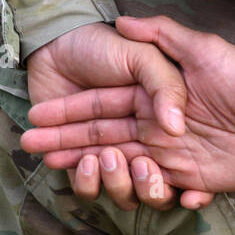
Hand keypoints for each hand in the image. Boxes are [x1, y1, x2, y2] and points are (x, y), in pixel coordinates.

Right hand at [20, 16, 234, 206]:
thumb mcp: (206, 50)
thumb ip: (163, 35)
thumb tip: (121, 19)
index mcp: (154, 98)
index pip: (100, 107)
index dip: (68, 115)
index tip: (35, 121)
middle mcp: (157, 127)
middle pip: (102, 138)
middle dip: (65, 145)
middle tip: (31, 150)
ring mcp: (174, 155)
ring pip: (124, 167)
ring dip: (99, 172)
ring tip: (77, 172)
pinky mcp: (196, 179)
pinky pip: (163, 192)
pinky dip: (149, 194)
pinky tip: (127, 189)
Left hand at [25, 22, 189, 210]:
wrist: (55, 46)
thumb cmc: (102, 48)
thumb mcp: (143, 57)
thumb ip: (166, 86)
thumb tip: (174, 128)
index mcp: (162, 121)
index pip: (179, 160)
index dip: (172, 171)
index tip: (150, 163)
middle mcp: (141, 141)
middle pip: (151, 181)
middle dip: (139, 183)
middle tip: (115, 158)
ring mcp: (111, 152)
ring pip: (122, 188)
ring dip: (110, 181)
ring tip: (89, 158)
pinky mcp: (80, 161)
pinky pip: (89, 187)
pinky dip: (84, 181)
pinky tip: (65, 159)